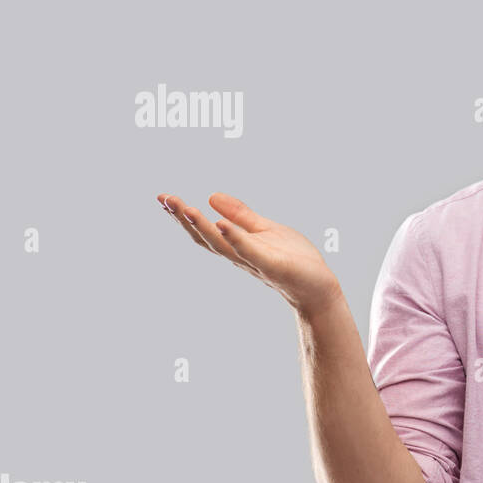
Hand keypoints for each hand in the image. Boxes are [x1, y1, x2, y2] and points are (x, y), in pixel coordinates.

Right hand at [157, 191, 343, 317]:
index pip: (204, 230)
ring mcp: (254, 261)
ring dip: (203, 227)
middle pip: (205, 237)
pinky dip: (235, 238)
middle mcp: (239, 255)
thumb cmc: (294, 260)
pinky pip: (250, 251)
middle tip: (164, 200)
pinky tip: (222, 224)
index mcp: (237, 246)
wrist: (319, 286)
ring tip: (186, 208)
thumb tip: (211, 196)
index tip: (163, 198)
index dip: (183, 216)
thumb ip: (240, 216)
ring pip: (222, 244)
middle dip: (184, 219)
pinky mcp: (272, 265)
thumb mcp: (265, 230)